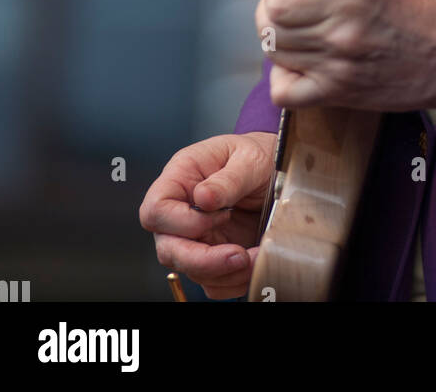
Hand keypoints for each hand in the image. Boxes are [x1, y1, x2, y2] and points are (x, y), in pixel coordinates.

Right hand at [139, 132, 275, 299]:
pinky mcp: (215, 253)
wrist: (279, 169)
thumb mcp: (249, 159)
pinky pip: (213, 282)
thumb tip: (202, 198)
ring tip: (255, 256)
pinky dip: (234, 281)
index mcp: (181, 178)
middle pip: (168, 249)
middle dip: (203, 260)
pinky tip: (255, 262)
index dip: (182, 222)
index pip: (156, 210)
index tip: (221, 215)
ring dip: (225, 273)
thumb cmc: (257, 155)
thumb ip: (227, 179)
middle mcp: (182, 211)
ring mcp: (197, 236)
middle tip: (238, 254)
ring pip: (191, 271)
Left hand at [254, 0, 435, 111]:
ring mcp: (335, 71)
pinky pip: (286, 94)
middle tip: (296, 0)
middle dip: (274, 8)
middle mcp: (336, 39)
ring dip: (278, 38)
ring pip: (274, 57)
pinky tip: (300, 62)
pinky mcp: (338, 94)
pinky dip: (282, 78)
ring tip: (299, 27)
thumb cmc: (422, 6)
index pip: (279, 1)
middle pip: (270, 28)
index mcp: (346, 1)